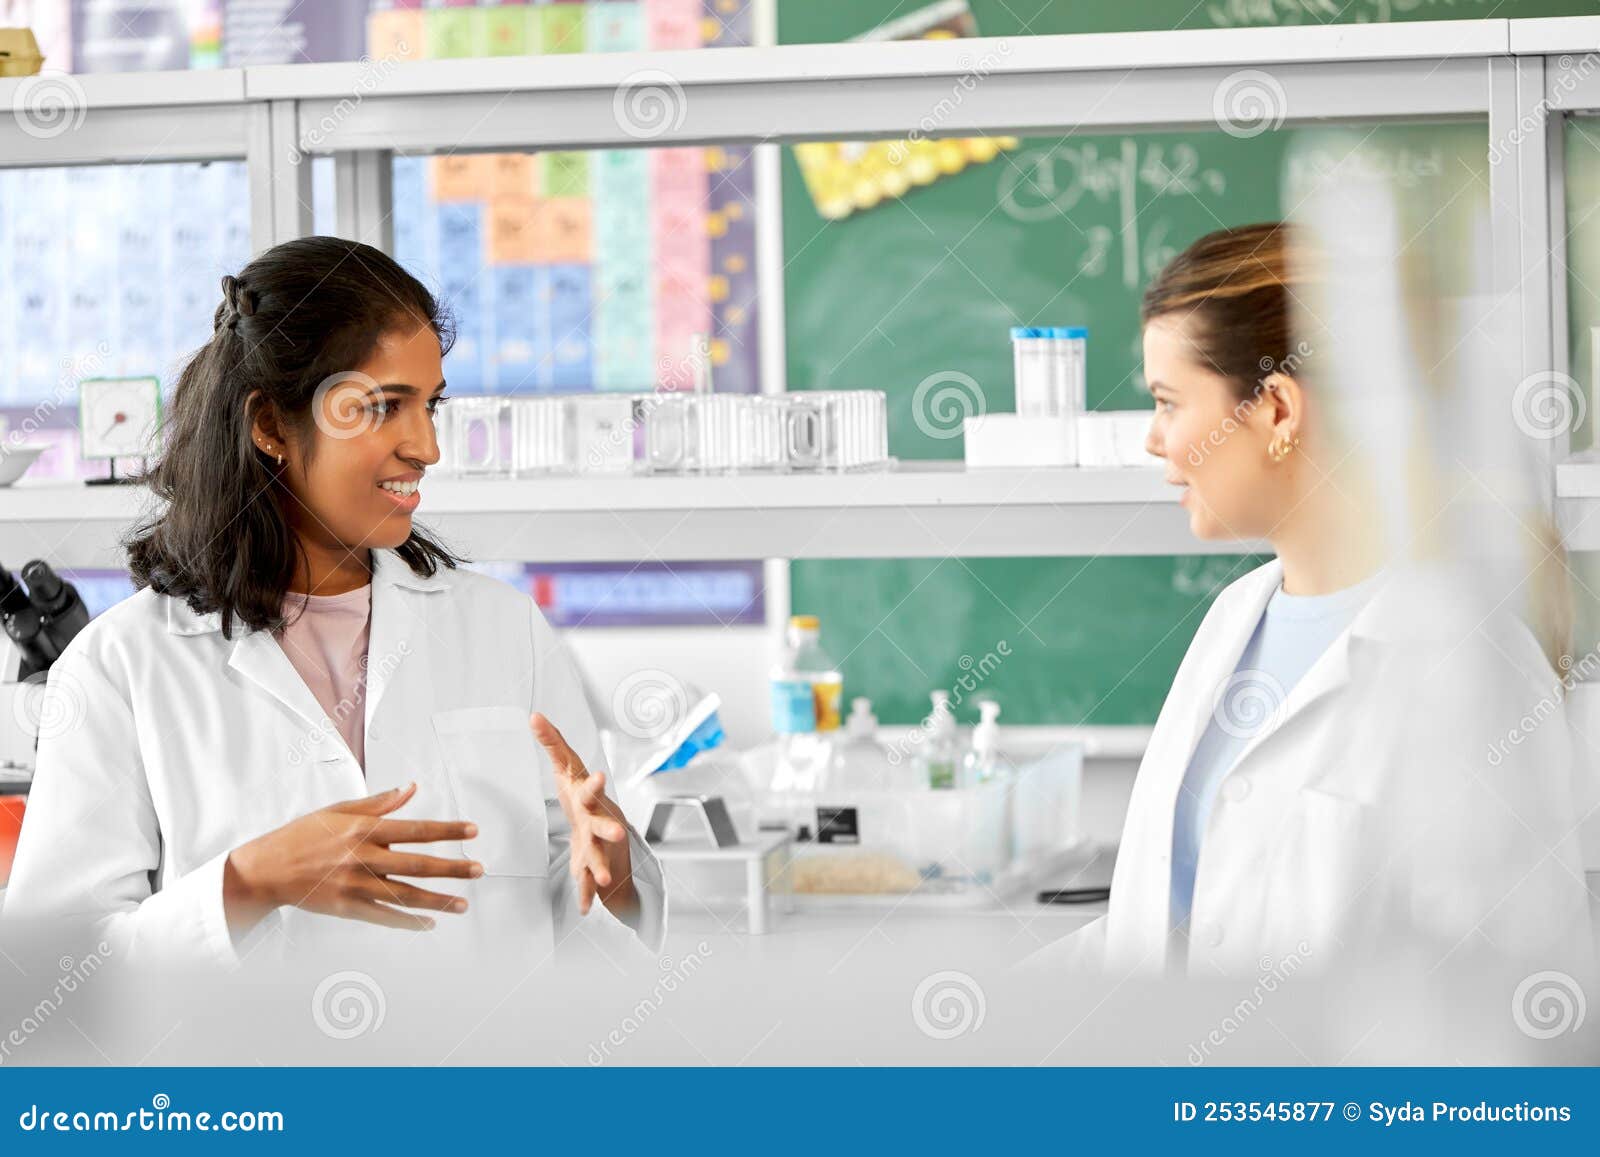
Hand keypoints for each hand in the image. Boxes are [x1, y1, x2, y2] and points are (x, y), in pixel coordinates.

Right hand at [223, 782, 482, 936]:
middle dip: (452, 868)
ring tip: (464, 903)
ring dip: (437, 900)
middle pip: (417, 864)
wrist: (266, 869)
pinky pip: (384, 917)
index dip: (447, 830)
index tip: (473, 831)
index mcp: (364, 829)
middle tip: (480, 870)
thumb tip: (412, 788)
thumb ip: (379, 803)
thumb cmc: (303, 835)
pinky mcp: (346, 908)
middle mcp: (363, 857)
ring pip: (404, 895)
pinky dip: (408, 922)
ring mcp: (355, 885)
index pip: (416, 829)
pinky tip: (429, 923)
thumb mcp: (339, 811)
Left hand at [530, 713, 637, 918]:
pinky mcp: (591, 864)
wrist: (607, 831)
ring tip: (603, 881)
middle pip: (604, 824)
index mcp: (588, 797)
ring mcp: (597, 844)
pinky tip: (584, 909)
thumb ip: (552, 743)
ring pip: (599, 857)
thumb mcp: (568, 770)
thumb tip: (534, 715)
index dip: (596, 783)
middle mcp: (597, 820)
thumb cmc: (582, 795)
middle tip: (617, 833)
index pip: (591, 788)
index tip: (601, 776)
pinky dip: (586, 895)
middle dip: (609, 829)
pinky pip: (587, 881)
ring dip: (600, 868)